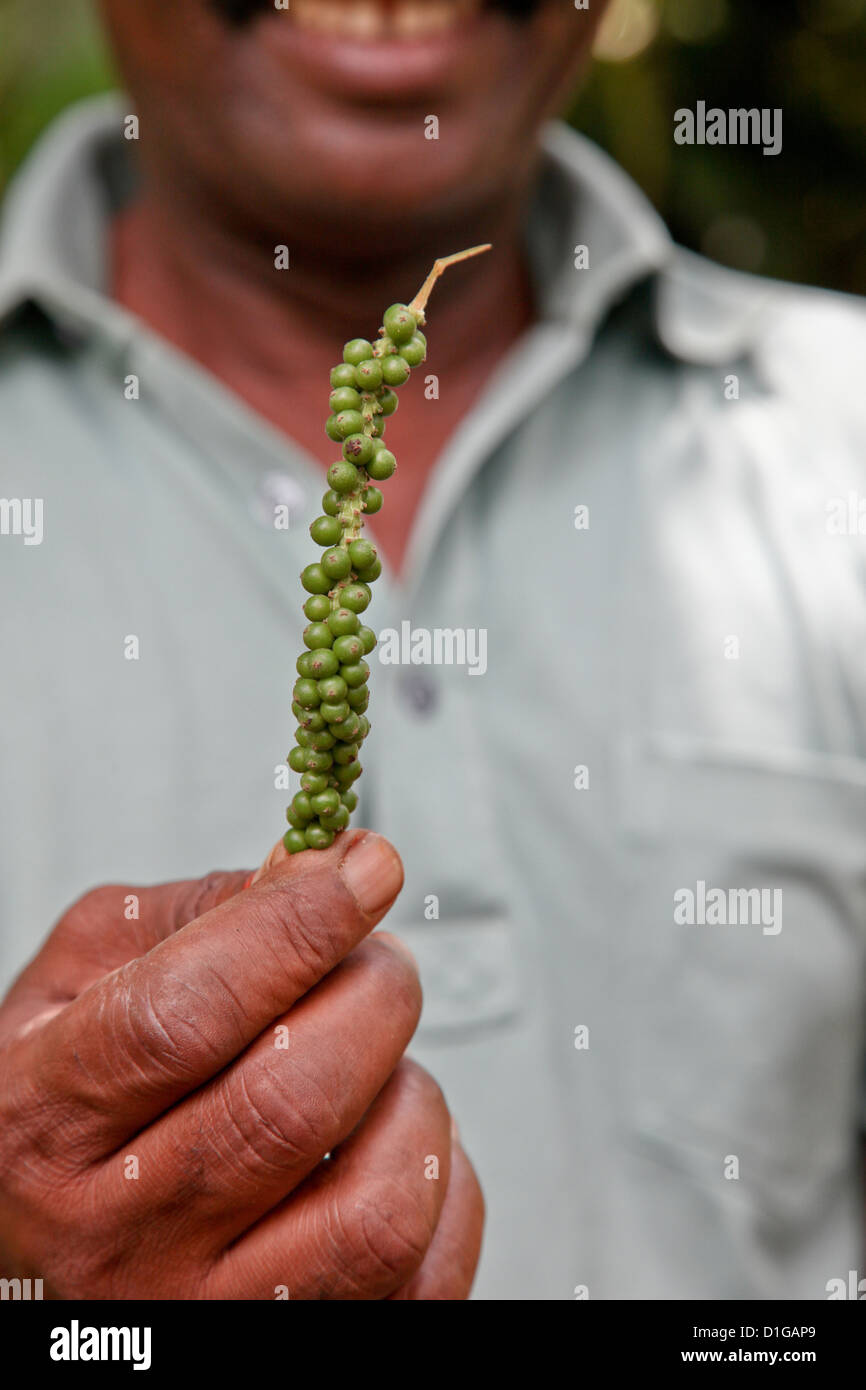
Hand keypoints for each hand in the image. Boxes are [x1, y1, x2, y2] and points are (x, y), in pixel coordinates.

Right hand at [0, 831, 483, 1298]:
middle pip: (295, 1101)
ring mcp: (206, 1318)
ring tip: (376, 1067)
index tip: (365, 867)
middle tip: (375, 960)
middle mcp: (116, 1239)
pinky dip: (442, 1187)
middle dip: (372, 993)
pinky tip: (389, 1145)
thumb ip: (190, 916)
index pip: (184, 1015)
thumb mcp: (75, 985)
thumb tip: (319, 873)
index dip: (295, 927)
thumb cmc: (66, 1108)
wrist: (42, 1248)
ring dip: (411, 1099)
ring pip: (378, 1207)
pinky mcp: (293, 1353)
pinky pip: (423, 1277)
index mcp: (43, 1123)